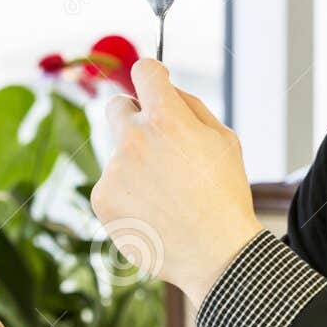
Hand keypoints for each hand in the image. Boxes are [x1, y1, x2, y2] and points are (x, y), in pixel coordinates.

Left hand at [91, 59, 262, 304]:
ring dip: (136, 165)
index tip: (155, 83)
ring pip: (118, 154)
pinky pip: (111, 185)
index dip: (152, 74)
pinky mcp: (101, 199)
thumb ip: (191, 107)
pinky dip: (127, 196)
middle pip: (117, 106)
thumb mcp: (225, 140)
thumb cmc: (225, 195)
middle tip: (156, 142)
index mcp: (167, 119)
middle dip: (133, 116)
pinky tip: (154, 213)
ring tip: (168, 196)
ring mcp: (114, 171)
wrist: (215, 254)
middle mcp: (133, 139)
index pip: (144, 71)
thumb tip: (165, 89)